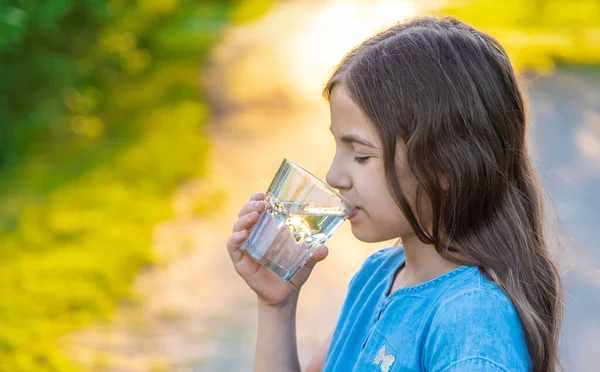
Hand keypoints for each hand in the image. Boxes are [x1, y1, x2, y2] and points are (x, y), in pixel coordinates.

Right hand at [227, 192, 328, 307]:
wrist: (284, 295)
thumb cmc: (293, 273)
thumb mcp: (306, 262)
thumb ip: (314, 255)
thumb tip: (324, 249)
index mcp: (268, 229)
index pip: (258, 208)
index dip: (258, 199)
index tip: (264, 194)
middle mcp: (254, 235)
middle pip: (246, 214)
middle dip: (251, 206)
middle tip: (261, 204)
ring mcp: (245, 247)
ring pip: (238, 226)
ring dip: (244, 218)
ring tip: (255, 215)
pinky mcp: (240, 261)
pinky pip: (233, 246)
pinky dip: (235, 238)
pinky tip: (243, 235)